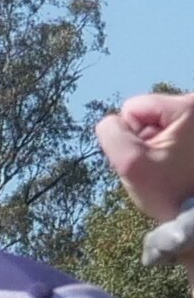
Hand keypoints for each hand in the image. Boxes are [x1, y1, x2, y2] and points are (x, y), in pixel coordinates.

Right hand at [99, 91, 193, 220]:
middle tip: (159, 165)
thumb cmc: (170, 191)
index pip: (134, 108)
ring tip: (169, 166)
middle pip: (148, 114)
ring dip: (157, 146)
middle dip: (146, 140)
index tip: (149, 158)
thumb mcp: (130, 163)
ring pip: (158, 124)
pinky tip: (178, 165)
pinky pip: (172, 132)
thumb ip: (111, 134)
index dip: (130, 136)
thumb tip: (110, 123)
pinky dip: (169, 149)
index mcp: (188, 106)